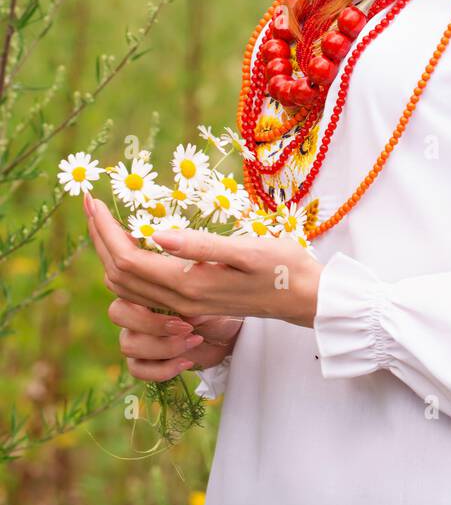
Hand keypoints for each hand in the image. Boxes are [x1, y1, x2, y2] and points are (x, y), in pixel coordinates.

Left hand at [82, 192, 322, 328]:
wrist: (305, 298)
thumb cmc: (283, 267)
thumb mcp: (248, 250)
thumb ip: (201, 246)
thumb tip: (159, 235)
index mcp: (187, 285)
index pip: (127, 259)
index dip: (104, 230)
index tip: (93, 200)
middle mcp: (178, 300)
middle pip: (118, 274)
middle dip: (99, 238)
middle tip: (90, 203)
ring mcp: (184, 305)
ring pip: (127, 285)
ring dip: (110, 251)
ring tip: (106, 220)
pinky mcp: (192, 302)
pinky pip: (144, 288)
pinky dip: (127, 264)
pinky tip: (135, 243)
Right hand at [106, 296, 242, 380]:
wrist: (227, 336)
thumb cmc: (217, 310)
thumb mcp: (212, 302)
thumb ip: (195, 304)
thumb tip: (186, 318)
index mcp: (149, 288)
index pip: (127, 286)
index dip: (151, 299)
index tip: (184, 311)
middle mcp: (138, 309)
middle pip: (117, 313)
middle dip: (151, 323)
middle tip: (186, 328)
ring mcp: (139, 335)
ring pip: (127, 344)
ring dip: (163, 347)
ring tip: (194, 342)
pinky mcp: (146, 359)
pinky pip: (137, 369)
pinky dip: (161, 370)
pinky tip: (186, 362)